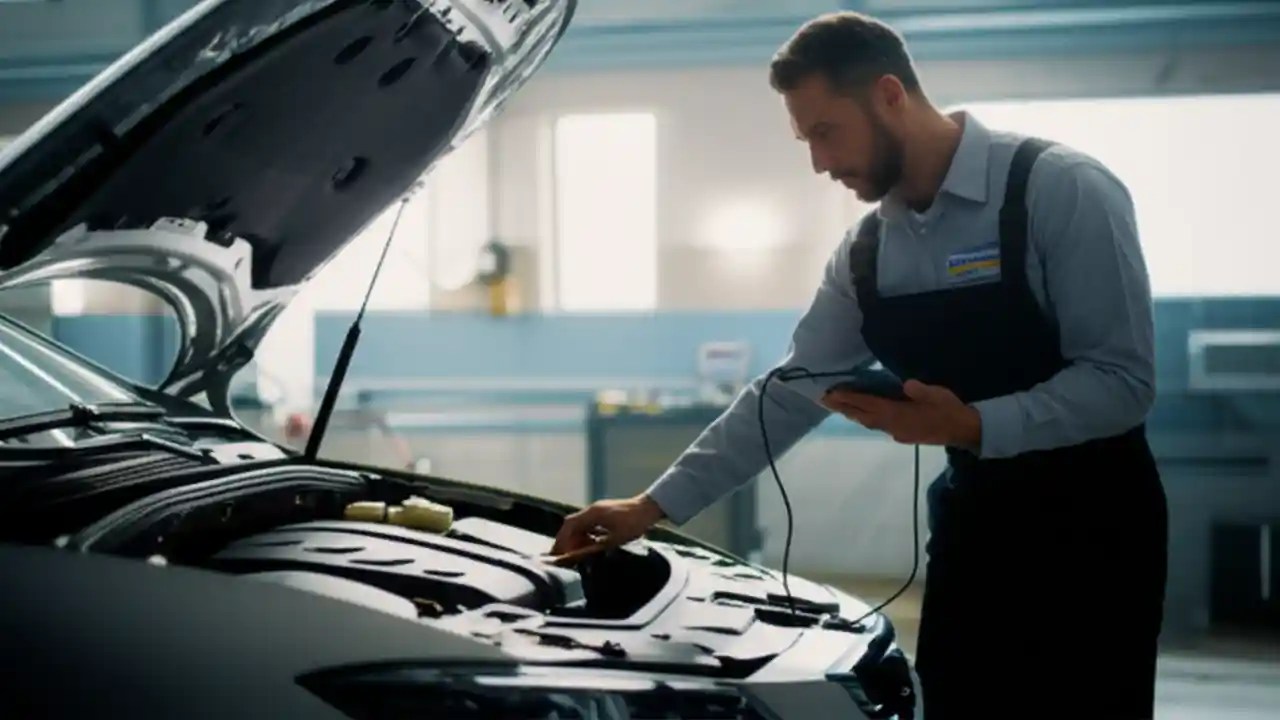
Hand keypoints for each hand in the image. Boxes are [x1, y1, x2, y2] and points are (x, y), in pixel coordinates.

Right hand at [549, 494, 665, 557]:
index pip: (569, 526)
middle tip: (562, 555)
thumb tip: (578, 556)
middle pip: (572, 524)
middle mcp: (593, 510)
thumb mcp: (615, 540)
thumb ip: (595, 547)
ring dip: (576, 538)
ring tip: (575, 553)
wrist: (650, 508)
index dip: (562, 540)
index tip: (557, 553)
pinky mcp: (605, 513)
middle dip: (566, 540)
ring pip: (580, 524)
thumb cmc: (634, 523)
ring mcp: (599, 510)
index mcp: (593, 514)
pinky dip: (585, 535)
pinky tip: (589, 545)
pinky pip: (589, 524)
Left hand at [822, 379, 981, 448]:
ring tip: (839, 405)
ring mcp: (897, 432)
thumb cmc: (950, 410)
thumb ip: (921, 391)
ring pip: (868, 422)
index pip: (868, 405)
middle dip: (844, 407)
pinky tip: (864, 413)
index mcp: (899, 415)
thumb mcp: (937, 395)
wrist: (964, 431)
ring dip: (853, 413)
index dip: (849, 398)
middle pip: (862, 416)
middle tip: (825, 399)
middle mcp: (892, 426)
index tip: (831, 394)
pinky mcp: (902, 435)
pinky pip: (878, 426)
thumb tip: (907, 384)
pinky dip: (866, 418)